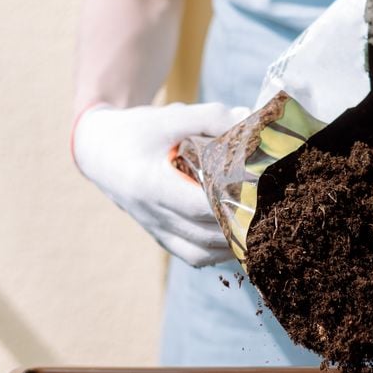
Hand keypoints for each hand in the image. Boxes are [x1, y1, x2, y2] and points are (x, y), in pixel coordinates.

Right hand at [72, 102, 249, 266]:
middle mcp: (152, 214)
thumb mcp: (171, 116)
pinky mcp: (161, 238)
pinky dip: (219, 252)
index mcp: (151, 184)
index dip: (232, 201)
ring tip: (260, 224)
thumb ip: (211, 117)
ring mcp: (156, 230)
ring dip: (233, 243)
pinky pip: (194, 256)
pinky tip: (240, 237)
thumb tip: (252, 121)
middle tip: (271, 208)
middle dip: (241, 224)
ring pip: (202, 252)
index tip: (259, 189)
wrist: (101, 152)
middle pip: (206, 233)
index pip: (200, 205)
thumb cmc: (139, 131)